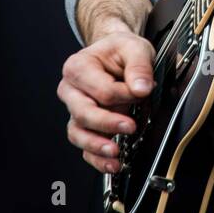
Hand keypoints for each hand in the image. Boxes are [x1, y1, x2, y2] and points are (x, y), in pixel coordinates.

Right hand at [57, 22, 154, 173]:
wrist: (116, 54)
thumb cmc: (121, 51)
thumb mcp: (135, 48)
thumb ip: (139, 66)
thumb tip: (141, 88)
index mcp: (78, 67)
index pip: (101, 89)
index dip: (124, 95)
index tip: (142, 92)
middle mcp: (71, 90)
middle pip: (84, 113)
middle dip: (108, 123)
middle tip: (130, 126)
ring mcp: (75, 109)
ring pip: (78, 133)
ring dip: (97, 145)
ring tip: (116, 154)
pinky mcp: (83, 125)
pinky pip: (84, 146)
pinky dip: (96, 158)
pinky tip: (111, 164)